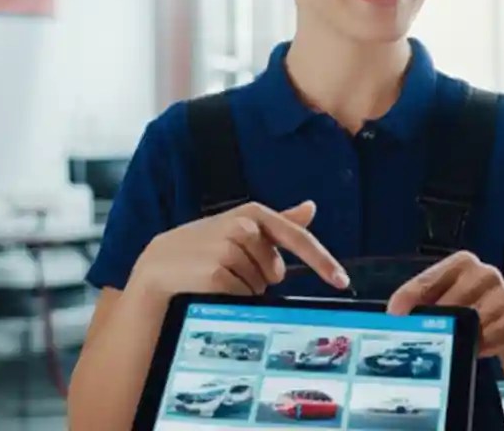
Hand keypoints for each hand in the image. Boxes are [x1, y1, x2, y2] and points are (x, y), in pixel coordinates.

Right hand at [126, 201, 349, 301]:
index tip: (343, 280)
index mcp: (252, 213)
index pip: (297, 238)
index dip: (323, 261)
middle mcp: (242, 227)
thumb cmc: (203, 246)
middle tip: (228, 267)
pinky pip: (242, 296)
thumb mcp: (241, 228)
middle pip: (276, 271)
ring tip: (215, 274)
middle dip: (259, 276)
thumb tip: (311, 206)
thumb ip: (279, 220)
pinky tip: (209, 285)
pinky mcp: (215, 273)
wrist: (160, 265)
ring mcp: (227, 249)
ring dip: (242, 287)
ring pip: (259, 286)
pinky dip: (231, 297)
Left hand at [387, 251, 503, 357]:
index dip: (409, 298)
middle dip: (436, 322)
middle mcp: (485, 273)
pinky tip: (475, 349)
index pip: (428, 279)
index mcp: (462, 262)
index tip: (395, 316)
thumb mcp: (446, 297)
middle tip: (423, 339)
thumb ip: (423, 302)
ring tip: (451, 345)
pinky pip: (494, 337)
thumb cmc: (469, 305)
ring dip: (461, 336)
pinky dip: (482, 346)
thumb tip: (396, 318)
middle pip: (452, 301)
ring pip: (475, 320)